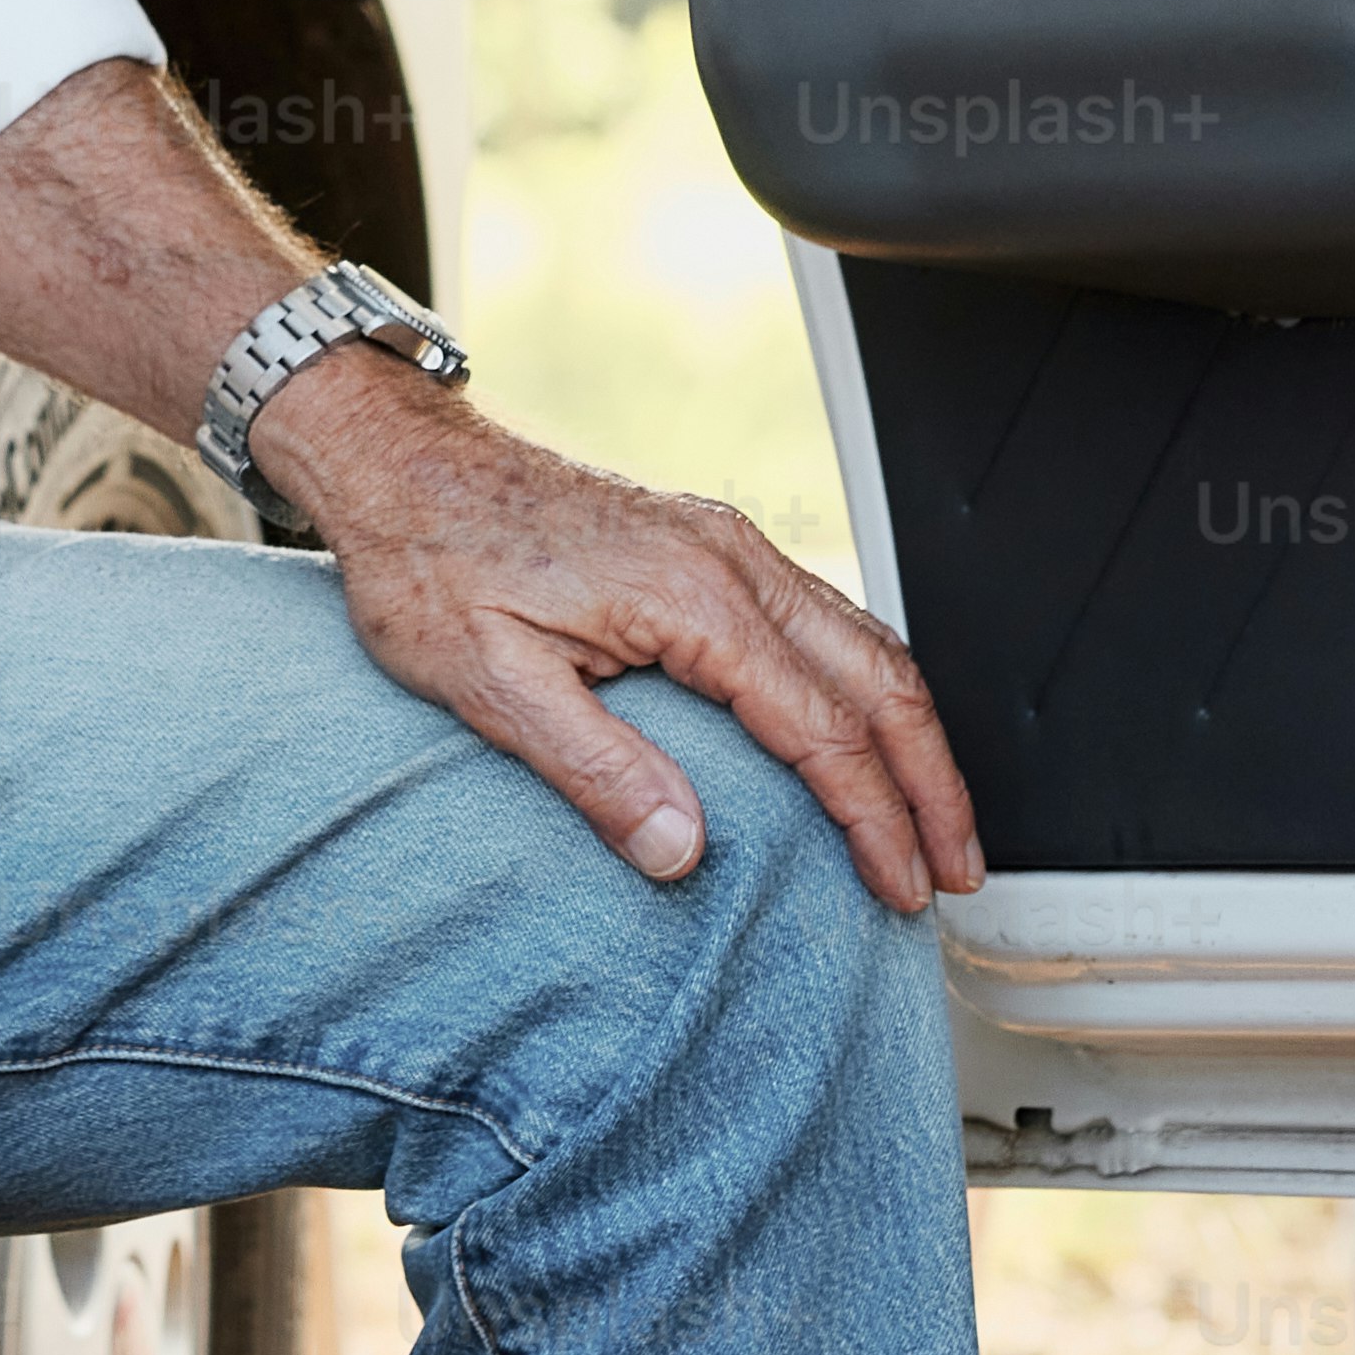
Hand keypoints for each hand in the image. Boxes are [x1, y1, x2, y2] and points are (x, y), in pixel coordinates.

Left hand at [254, 354, 985, 914]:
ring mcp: (726, 544)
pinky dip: (869, 685)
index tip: (901, 888)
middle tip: (954, 870)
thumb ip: (594, 767)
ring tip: (933, 819)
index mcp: (692, 596)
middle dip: (932, 782)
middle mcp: (729, 558)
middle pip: (878, 678)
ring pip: (864, 640)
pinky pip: (824, 616)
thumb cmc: (428, 561)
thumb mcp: (489, 683)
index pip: (822, 728)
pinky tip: (866, 733)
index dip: (873, 818)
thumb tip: (681, 853)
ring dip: (912, 734)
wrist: (400, 466)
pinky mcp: (709, 545)